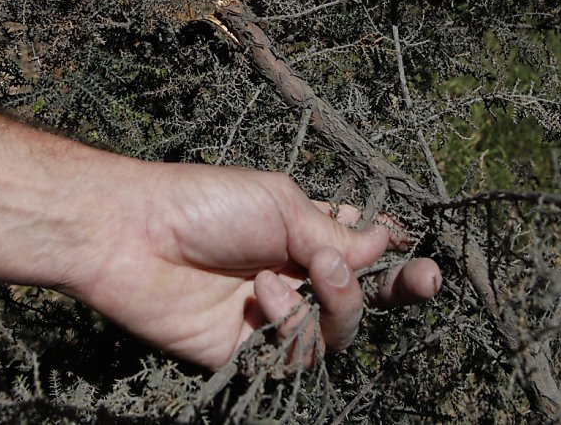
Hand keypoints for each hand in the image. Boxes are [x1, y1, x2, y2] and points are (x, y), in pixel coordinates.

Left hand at [72, 163, 440, 369]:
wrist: (136, 234)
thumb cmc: (207, 204)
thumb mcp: (282, 205)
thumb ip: (334, 236)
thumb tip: (386, 243)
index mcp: (305, 234)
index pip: (365, 255)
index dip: (398, 261)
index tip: (423, 259)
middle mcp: (295, 277)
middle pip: (363, 301)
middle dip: (397, 291)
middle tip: (423, 280)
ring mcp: (273, 316)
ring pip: (337, 333)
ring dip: (334, 302)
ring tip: (301, 271)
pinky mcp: (246, 351)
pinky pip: (294, 356)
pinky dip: (289, 325)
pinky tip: (262, 293)